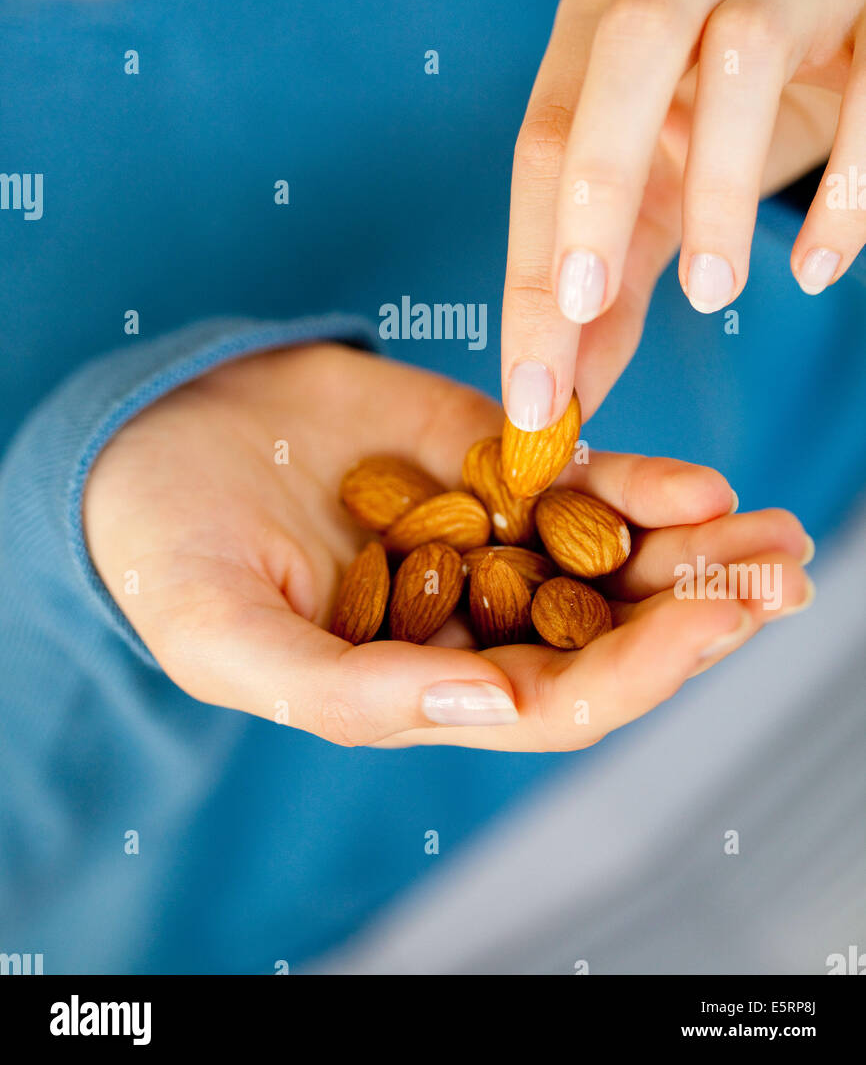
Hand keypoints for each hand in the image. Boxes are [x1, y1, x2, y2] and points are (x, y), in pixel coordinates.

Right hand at [83, 342, 812, 750]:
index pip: (553, 703)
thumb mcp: (228, 638)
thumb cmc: (168, 555)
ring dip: (698, 554)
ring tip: (777, 534)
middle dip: (701, 616)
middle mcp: (470, 619)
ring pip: (613, 563)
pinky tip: (699, 483)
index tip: (712, 629)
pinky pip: (579, 480)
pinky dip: (641, 485)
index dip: (638, 674)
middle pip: (611, 635)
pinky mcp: (485, 461)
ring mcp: (487, 538)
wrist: (154, 436)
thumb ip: (349, 688)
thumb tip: (485, 706)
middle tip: (784, 577)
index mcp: (419, 685)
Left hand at [502, 0, 865, 424]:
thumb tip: (557, 404)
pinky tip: (818, 268)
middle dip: (598, 185)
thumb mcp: (656, 194)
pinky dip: (846, 181)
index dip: (533, 254)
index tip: (537, 378)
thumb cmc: (726, 121)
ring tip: (713, 294)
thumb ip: (609, 289)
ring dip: (719, 182)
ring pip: (742, 47)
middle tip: (592, 306)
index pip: (546, 129)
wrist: (852, 48)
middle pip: (628, 45)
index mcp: (604, 1)